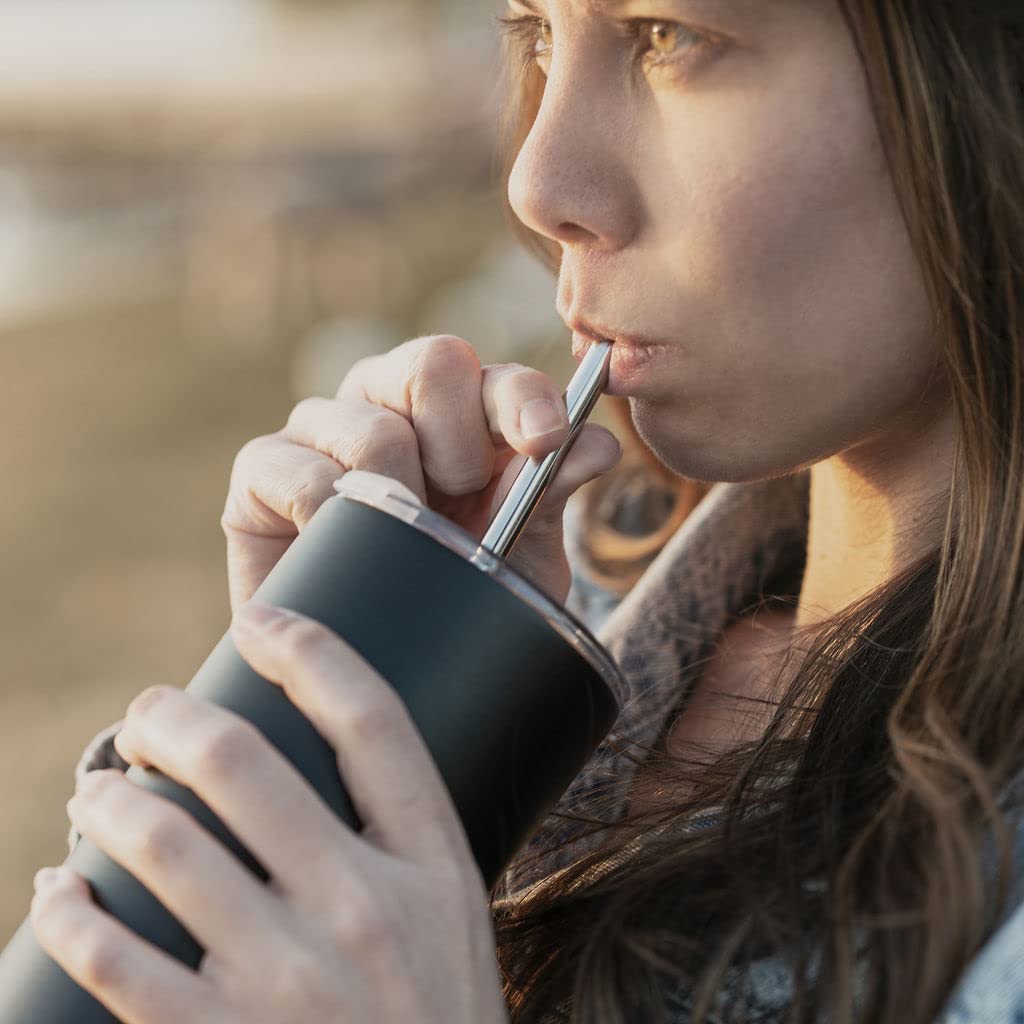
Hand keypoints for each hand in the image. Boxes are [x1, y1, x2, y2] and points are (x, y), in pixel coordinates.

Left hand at [31, 602, 509, 1023]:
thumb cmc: (438, 1013)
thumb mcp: (455, 915)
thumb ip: (399, 840)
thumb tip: (312, 760)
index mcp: (431, 864)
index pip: (370, 720)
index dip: (307, 650)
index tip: (258, 619)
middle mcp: (363, 910)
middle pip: (242, 762)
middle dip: (167, 716)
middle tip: (145, 714)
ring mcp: (289, 983)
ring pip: (163, 844)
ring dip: (108, 798)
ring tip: (96, 787)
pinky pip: (115, 963)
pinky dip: (68, 913)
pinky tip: (57, 890)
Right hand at [221, 334, 621, 609]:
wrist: (367, 670)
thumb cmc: (449, 601)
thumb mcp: (515, 556)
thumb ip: (546, 495)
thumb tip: (597, 442)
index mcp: (454, 413)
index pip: (493, 374)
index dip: (524, 400)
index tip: (547, 442)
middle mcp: (387, 403)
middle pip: (433, 363)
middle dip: (464, 442)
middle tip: (461, 502)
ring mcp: (321, 431)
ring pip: (373, 426)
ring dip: (403, 492)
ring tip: (403, 540)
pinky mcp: (260, 470)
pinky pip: (295, 468)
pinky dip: (327, 511)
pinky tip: (341, 545)